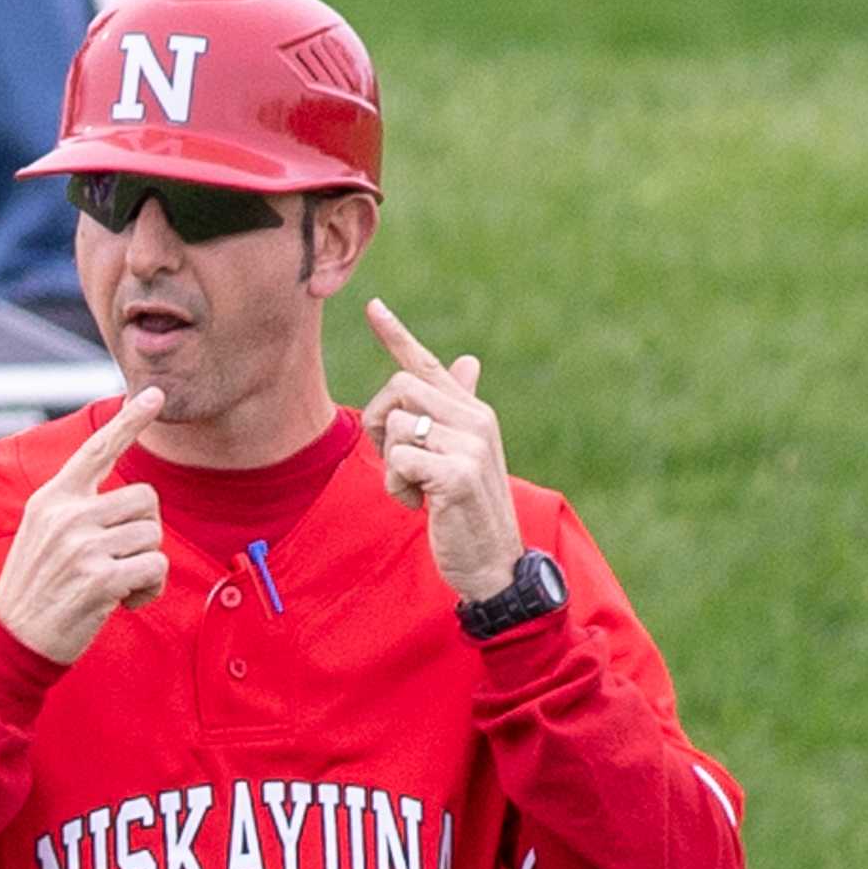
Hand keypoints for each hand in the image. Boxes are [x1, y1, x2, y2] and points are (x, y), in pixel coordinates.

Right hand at [0, 386, 167, 664]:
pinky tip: (125, 603)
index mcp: (53, 497)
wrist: (13, 638)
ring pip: (154, 535)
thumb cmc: (37, 588)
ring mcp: (82, 546)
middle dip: (146, 531)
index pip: (97, 449)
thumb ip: (76, 508)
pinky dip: (149, 589)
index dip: (129, 422)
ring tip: (118, 585)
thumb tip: (126, 498)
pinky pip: (154, 568)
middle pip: (146, 498)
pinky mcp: (100, 579)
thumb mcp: (43, 533)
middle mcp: (67, 514)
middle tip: (122, 560)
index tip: (155, 395)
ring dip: (147, 565)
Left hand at [360, 299, 523, 603]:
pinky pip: (400, 459)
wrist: (494, 562)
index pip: (428, 366)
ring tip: (416, 491)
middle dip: (379, 424)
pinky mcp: (457, 474)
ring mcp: (469, 445)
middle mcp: (475, 419)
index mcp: (473, 412)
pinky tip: (419, 506)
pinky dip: (397, 486)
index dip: (397, 335)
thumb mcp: (464, 457)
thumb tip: (466, 361)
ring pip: (395, 426)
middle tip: (395, 463)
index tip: (373, 306)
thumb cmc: (471, 512)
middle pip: (398, 387)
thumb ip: (458, 412)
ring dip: (390, 466)